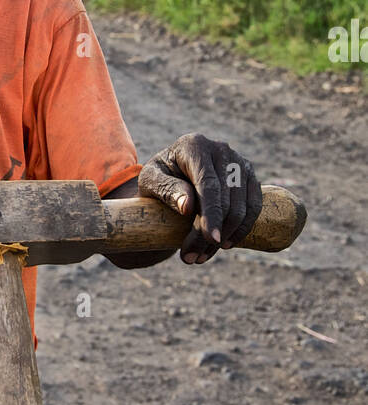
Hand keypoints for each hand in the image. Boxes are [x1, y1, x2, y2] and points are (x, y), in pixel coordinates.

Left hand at [137, 133, 261, 263]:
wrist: (172, 174)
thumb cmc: (158, 178)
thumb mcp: (150, 181)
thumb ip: (166, 189)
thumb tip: (187, 206)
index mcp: (195, 146)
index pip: (208, 184)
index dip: (212, 214)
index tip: (211, 239)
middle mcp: (221, 150)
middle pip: (226, 199)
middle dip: (211, 234)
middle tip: (190, 259)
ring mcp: (239, 162)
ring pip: (242, 207)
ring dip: (226, 236)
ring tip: (201, 257)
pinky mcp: (250, 177)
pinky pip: (254, 207)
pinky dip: (241, 229)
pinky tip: (225, 245)